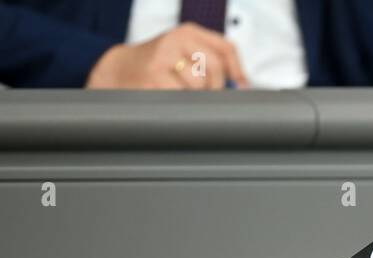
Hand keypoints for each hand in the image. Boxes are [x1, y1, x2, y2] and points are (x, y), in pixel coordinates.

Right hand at [86, 23, 248, 88]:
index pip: (226, 47)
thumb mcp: (185, 54)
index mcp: (188, 32)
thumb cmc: (159, 65)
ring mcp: (164, 56)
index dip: (237, 69)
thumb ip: (212, 62)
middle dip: (215, 86)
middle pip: (215, 67)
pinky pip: (182, 96)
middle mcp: (176, 39)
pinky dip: (180, 102)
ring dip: (195, 96)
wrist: (120, 69)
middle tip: (204, 94)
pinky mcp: (154, 75)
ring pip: (200, 84)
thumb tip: (243, 85)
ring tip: (180, 92)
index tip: (242, 86)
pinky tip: (169, 96)